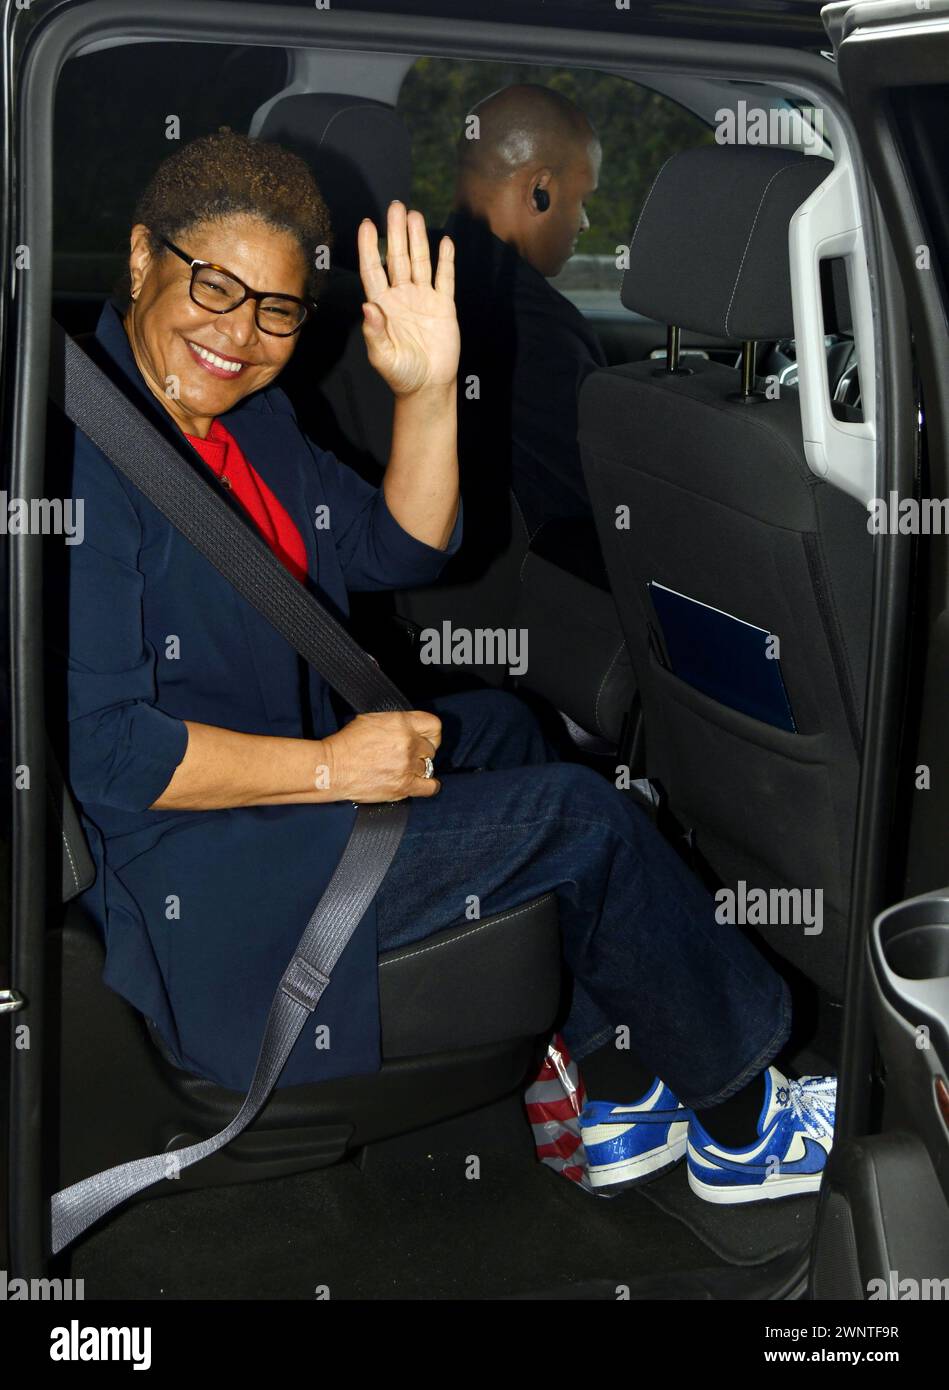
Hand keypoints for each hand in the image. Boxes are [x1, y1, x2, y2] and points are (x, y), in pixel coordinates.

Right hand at [322, 711, 442, 801]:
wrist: (333, 768)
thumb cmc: (346, 744)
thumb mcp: (372, 719)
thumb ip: (397, 722)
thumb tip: (410, 728)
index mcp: (401, 723)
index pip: (434, 725)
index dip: (430, 733)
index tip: (425, 738)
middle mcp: (408, 743)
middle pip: (430, 748)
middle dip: (420, 752)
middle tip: (405, 756)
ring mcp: (407, 766)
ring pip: (428, 767)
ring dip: (417, 768)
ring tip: (402, 769)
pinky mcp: (403, 786)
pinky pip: (430, 787)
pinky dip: (427, 785)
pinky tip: (418, 782)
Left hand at [357, 202, 459, 396]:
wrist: (428, 387)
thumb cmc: (401, 374)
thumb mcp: (383, 357)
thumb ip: (375, 332)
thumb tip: (368, 307)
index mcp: (382, 306)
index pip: (373, 270)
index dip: (369, 248)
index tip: (367, 225)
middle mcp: (401, 297)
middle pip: (397, 258)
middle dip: (396, 232)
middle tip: (395, 206)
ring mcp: (423, 299)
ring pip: (419, 263)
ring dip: (417, 239)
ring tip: (414, 215)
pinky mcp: (444, 307)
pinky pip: (445, 279)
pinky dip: (445, 261)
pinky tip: (445, 243)